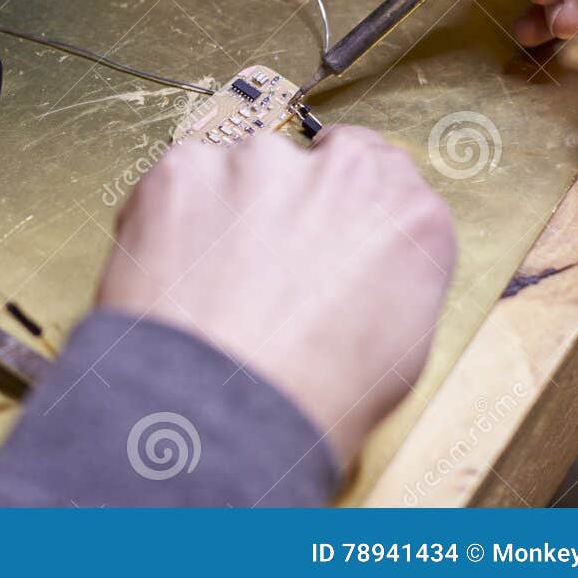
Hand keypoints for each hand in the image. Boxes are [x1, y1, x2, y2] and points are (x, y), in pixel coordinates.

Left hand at [97, 126, 455, 467]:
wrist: (226, 414)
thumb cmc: (317, 402)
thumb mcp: (399, 345)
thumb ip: (387, 273)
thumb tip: (357, 264)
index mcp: (408, 213)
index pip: (375, 165)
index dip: (336, 196)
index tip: (315, 221)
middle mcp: (339, 171)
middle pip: (303, 164)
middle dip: (278, 203)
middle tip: (253, 269)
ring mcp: (257, 163)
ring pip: (234, 174)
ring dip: (222, 215)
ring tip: (206, 290)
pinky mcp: (185, 170)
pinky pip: (177, 187)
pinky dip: (169, 222)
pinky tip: (173, 279)